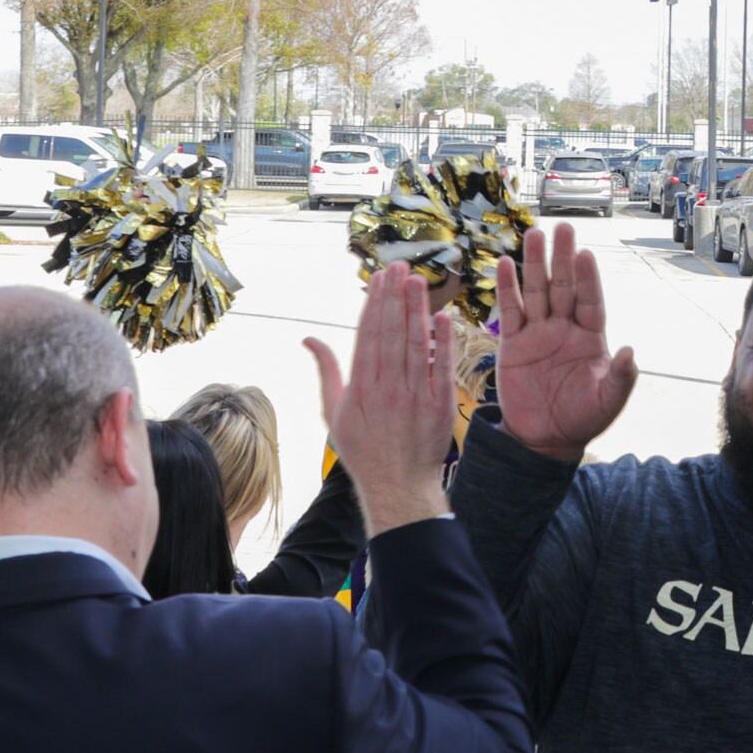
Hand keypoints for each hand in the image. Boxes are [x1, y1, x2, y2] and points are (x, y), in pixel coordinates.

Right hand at [306, 262, 456, 534]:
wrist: (398, 486)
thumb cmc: (364, 449)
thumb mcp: (335, 412)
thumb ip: (327, 370)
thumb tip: (308, 338)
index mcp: (360, 387)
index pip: (367, 334)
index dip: (374, 303)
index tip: (379, 277)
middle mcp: (387, 388)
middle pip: (391, 333)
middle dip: (395, 297)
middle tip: (400, 266)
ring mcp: (415, 397)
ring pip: (416, 345)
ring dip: (417, 310)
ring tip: (418, 281)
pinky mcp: (441, 406)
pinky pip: (442, 368)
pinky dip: (443, 343)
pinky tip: (443, 318)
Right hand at [493, 224, 637, 461]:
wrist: (544, 439)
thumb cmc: (582, 419)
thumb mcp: (607, 402)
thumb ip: (620, 378)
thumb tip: (631, 352)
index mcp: (590, 338)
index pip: (590, 301)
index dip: (588, 279)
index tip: (585, 254)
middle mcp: (564, 328)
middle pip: (563, 286)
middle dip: (562, 258)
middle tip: (562, 228)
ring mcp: (538, 333)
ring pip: (536, 291)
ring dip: (535, 264)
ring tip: (534, 234)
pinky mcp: (513, 343)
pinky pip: (510, 310)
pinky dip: (506, 288)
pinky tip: (504, 264)